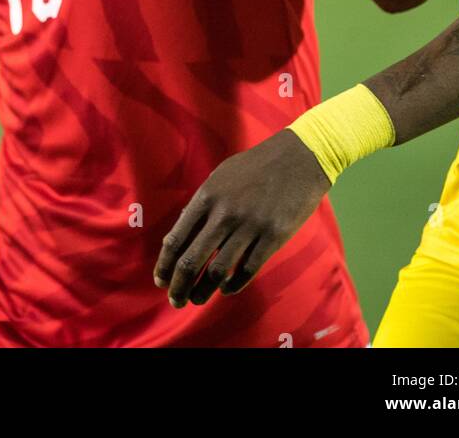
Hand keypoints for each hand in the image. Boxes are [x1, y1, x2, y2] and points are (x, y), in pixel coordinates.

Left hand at [153, 131, 330, 307]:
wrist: (298, 159)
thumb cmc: (255, 167)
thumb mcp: (221, 177)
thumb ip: (202, 205)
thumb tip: (183, 234)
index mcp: (207, 197)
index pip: (177, 239)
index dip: (165, 265)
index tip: (160, 280)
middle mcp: (224, 214)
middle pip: (191, 260)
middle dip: (179, 285)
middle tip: (175, 299)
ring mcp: (249, 227)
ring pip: (217, 271)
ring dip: (203, 291)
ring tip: (197, 299)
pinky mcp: (272, 237)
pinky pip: (247, 270)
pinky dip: (232, 285)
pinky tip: (225, 289)